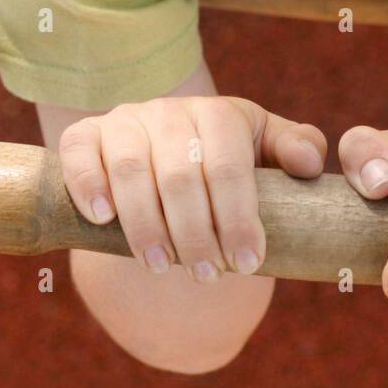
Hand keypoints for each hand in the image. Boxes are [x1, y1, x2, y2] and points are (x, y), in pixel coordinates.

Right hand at [59, 95, 325, 280]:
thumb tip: (308, 163)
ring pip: (131, 169)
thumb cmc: (227, 159)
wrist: (169, 156)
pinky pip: (79, 154)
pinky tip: (103, 221)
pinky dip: (88, 185)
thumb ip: (296, 148)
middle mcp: (169, 111)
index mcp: (218, 113)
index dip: (239, 217)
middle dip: (196, 234)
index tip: (248, 262)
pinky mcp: (86, 136)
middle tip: (210, 277)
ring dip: (146, 225)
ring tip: (163, 266)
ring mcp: (125, 121)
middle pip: (180, 175)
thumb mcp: (265, 149)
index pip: (229, 165)